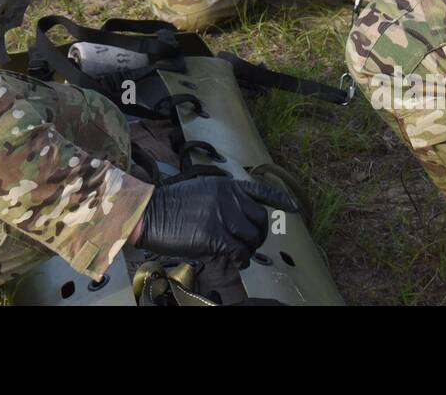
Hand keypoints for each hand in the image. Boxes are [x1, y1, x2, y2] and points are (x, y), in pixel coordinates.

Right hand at [132, 176, 299, 268]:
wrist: (149, 212)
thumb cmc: (171, 204)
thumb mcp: (202, 190)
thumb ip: (223, 199)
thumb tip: (239, 218)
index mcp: (226, 184)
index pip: (261, 190)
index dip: (281, 200)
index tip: (297, 208)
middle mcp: (228, 197)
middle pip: (260, 219)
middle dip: (259, 235)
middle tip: (249, 245)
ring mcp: (222, 215)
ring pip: (252, 237)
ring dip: (248, 249)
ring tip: (237, 254)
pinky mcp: (214, 234)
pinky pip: (238, 251)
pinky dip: (239, 259)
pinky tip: (234, 260)